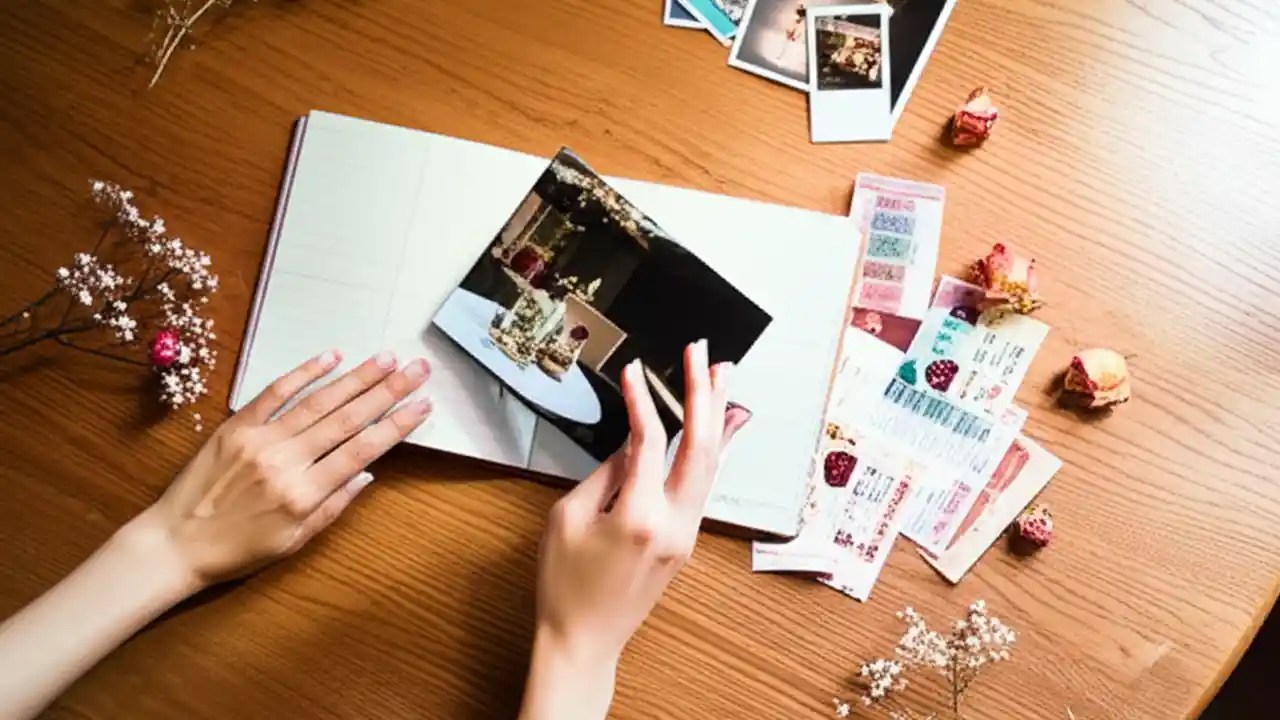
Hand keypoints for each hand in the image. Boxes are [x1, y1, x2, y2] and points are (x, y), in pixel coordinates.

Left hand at [0, 350, 432, 719]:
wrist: (173, 544)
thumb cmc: (237, 551)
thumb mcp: (293, 542)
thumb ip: (333, 506)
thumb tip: (368, 474)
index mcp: (304, 495)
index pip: (362, 452)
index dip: (396, 426)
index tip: (423, 405)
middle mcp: (286, 462)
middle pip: (348, 420)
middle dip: (387, 392)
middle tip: (417, 369)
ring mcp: (260, 440)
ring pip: (319, 402)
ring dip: (357, 378)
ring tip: (387, 359)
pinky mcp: (236, 426)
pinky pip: (274, 393)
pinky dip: (304, 373)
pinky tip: (331, 357)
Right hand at [520, 340, 742, 719]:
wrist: (583, 641)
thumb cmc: (563, 585)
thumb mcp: (567, 518)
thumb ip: (604, 474)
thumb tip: (632, 442)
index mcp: (638, 517)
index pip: (649, 443)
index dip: (643, 401)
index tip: (636, 370)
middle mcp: (674, 525)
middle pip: (700, 447)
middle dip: (704, 395)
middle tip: (703, 355)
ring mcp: (686, 535)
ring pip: (711, 466)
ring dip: (717, 417)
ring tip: (723, 377)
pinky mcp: (685, 542)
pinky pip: (704, 486)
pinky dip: (715, 450)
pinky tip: (724, 427)